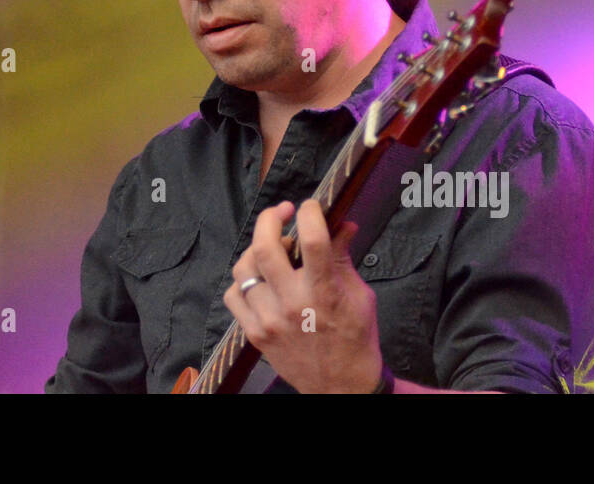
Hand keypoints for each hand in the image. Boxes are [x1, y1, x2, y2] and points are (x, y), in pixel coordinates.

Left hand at [222, 198, 385, 392]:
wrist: (342, 387)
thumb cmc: (355, 339)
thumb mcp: (360, 296)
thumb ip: (344, 258)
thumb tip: (343, 223)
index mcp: (324, 293)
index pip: (313, 240)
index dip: (310, 213)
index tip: (311, 206)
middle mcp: (292, 304)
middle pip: (265, 247)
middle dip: (270, 219)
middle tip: (282, 212)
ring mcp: (269, 320)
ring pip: (244, 269)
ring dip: (257, 250)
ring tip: (272, 250)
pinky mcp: (255, 334)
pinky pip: (233, 295)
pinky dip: (243, 281)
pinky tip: (259, 279)